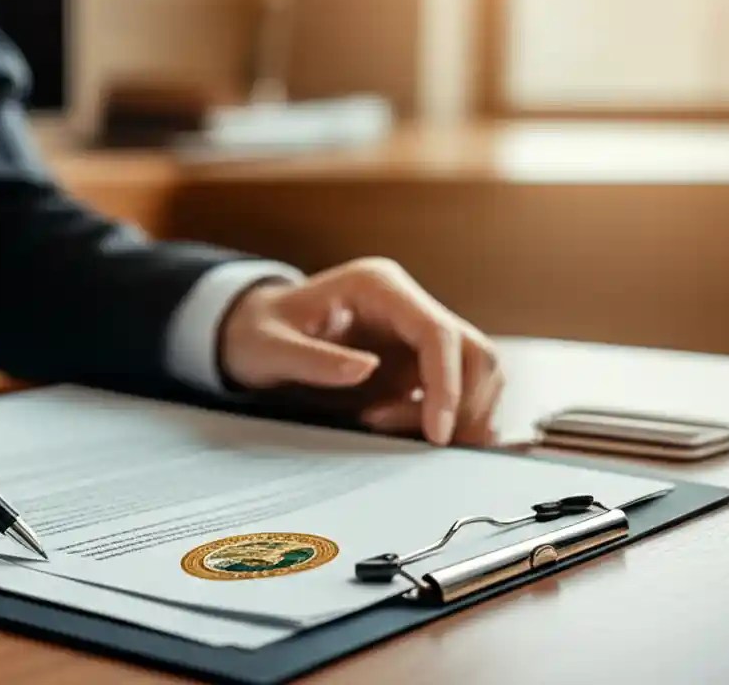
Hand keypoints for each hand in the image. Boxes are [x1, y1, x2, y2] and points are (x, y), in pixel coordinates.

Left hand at [220, 258, 503, 445]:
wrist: (254, 333)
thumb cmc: (258, 334)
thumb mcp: (269, 348)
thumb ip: (313, 360)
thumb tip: (366, 370)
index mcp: (379, 287)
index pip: (438, 331)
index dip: (447, 384)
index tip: (437, 433)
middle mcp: (407, 305)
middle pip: (473, 351)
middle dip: (462, 404)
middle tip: (421, 441)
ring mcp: (416, 334)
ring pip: (475, 373)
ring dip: (457, 415)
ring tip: (395, 432)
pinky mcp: (417, 364)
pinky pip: (457, 392)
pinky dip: (449, 419)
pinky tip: (409, 435)